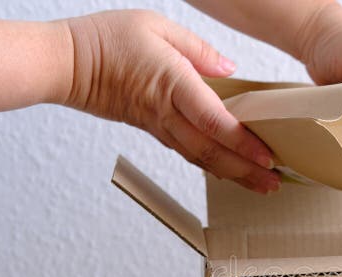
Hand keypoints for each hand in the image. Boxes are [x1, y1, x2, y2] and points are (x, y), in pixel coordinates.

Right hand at [64, 10, 279, 193]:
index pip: (214, 121)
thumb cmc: (107, 40)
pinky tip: (230, 171)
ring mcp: (159, 126)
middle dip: (247, 171)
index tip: (267, 156)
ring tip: (261, 184)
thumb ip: (197, 49)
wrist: (66, 63)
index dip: (242, 143)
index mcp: (173, 84)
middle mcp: (167, 113)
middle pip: (213, 152)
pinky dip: (212, 166)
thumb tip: (229, 68)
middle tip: (275, 183)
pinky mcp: (153, 130)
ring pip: (202, 159)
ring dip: (234, 175)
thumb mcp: (157, 26)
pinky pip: (188, 153)